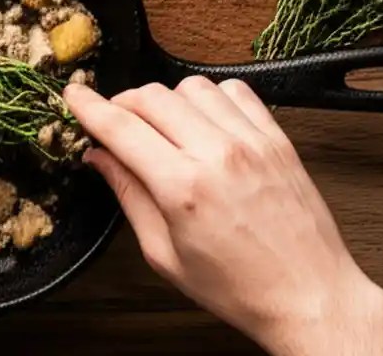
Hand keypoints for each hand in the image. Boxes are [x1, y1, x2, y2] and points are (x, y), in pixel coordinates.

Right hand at [64, 78, 382, 355]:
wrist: (309, 296)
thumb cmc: (239, 288)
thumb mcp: (164, 254)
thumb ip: (128, 195)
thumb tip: (99, 157)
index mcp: (183, 188)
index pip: (121, 127)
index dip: (88, 106)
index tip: (73, 94)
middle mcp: (218, 155)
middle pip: (151, 97)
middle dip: (123, 103)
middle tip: (116, 123)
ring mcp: (252, 142)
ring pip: (191, 86)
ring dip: (166, 99)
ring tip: (163, 125)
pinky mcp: (278, 139)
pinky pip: (236, 92)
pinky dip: (210, 97)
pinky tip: (204, 121)